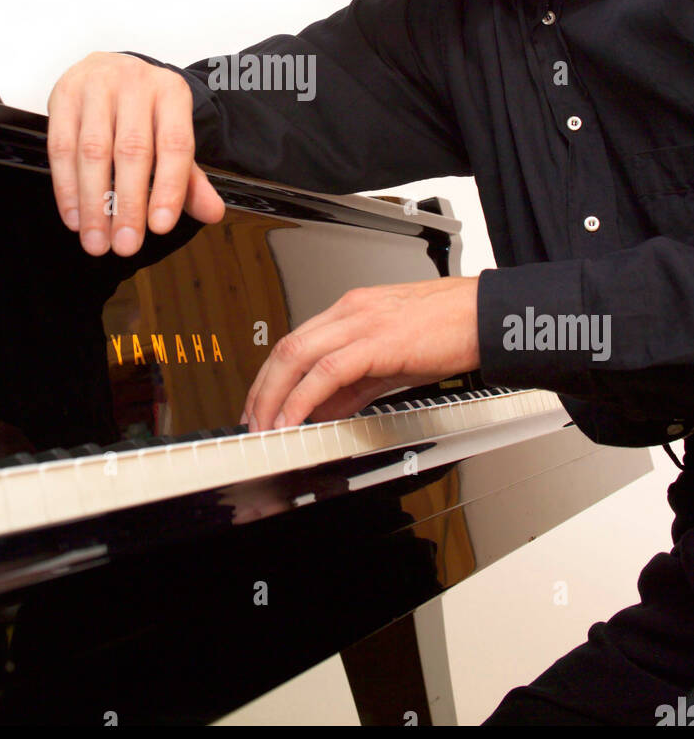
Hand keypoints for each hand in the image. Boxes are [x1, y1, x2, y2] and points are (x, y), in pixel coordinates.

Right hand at [47, 52, 224, 256]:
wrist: (108, 70)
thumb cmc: (143, 111)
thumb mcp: (172, 137)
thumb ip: (190, 178)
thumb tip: (212, 213)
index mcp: (171, 92)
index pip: (175, 144)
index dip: (169, 188)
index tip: (160, 227)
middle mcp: (136, 83)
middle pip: (132, 150)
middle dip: (128, 204)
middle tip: (126, 245)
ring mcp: (96, 85)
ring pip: (93, 151)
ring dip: (93, 203)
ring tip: (97, 240)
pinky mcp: (64, 95)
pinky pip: (62, 147)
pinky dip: (67, 187)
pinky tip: (75, 216)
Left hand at [240, 276, 480, 430]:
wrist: (488, 316)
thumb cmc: (451, 330)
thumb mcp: (393, 358)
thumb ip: (355, 384)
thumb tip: (325, 409)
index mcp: (350, 310)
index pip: (294, 342)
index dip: (269, 377)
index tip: (259, 406)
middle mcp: (349, 311)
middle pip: (285, 348)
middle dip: (261, 390)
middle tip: (251, 424)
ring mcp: (361, 322)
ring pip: (297, 356)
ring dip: (274, 397)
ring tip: (266, 428)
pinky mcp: (377, 341)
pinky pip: (326, 371)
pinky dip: (303, 397)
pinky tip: (294, 419)